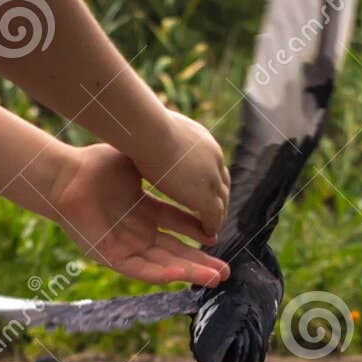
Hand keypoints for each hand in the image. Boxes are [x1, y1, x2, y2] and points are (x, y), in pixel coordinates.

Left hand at [47, 143, 229, 286]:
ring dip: (189, 272)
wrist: (66, 176)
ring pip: (163, 265)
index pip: (177, 227)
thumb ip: (160, 173)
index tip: (217, 236)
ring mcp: (125, 246)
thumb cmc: (96, 165)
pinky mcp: (111, 257)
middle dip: (201, 262)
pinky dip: (159, 273)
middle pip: (175, 252)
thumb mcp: (138, 167)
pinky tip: (179, 275)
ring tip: (215, 278)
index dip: (197, 233)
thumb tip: (183, 165)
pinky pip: (139, 269)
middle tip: (226, 272)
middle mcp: (136, 233)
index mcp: (143, 212)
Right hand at [132, 110, 229, 238]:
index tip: (202, 191)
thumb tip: (141, 139)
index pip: (210, 166)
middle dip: (218, 200)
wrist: (147, 130)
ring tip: (211, 229)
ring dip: (217, 216)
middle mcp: (212, 159)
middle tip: (214, 215)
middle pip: (221, 184)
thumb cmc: (140, 127)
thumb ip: (154, 141)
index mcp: (201, 143)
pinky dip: (211, 226)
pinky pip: (213, 216)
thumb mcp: (152, 132)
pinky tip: (207, 235)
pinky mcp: (205, 195)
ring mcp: (211, 178)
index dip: (207, 181)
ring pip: (221, 203)